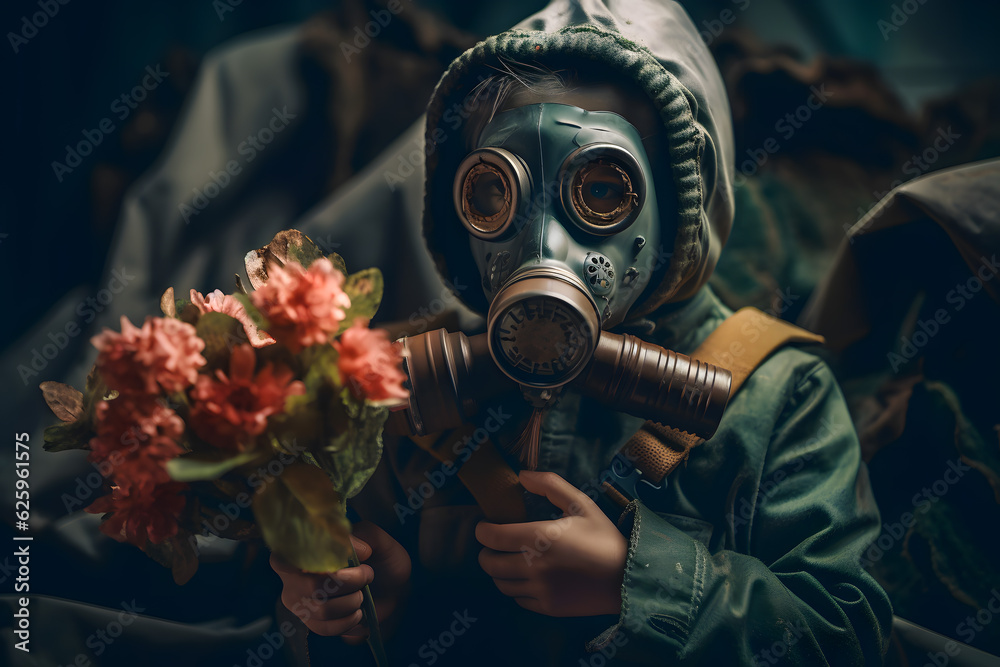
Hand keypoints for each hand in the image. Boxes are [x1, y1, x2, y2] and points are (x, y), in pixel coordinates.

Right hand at [270, 521, 411, 641]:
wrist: (391, 587)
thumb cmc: (378, 557)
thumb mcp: (377, 539)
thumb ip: (367, 535)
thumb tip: (360, 551)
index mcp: (303, 546)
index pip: (287, 554)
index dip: (316, 557)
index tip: (349, 557)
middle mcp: (293, 574)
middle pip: (313, 585)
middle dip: (348, 582)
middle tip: (367, 575)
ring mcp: (299, 600)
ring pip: (322, 609)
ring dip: (351, 602)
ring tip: (361, 595)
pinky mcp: (310, 621)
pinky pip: (325, 628)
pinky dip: (347, 621)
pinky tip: (357, 613)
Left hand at [475, 470, 626, 616]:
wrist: (628, 578)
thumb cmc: (604, 538)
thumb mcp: (581, 504)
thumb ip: (550, 485)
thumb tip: (522, 475)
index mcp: (539, 537)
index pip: (491, 537)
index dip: (482, 530)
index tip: (485, 526)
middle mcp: (533, 566)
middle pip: (489, 563)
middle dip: (486, 552)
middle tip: (495, 545)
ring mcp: (539, 590)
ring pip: (501, 583)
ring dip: (499, 571)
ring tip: (509, 560)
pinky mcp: (547, 607)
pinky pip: (518, 599)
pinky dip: (516, 588)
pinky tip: (528, 578)